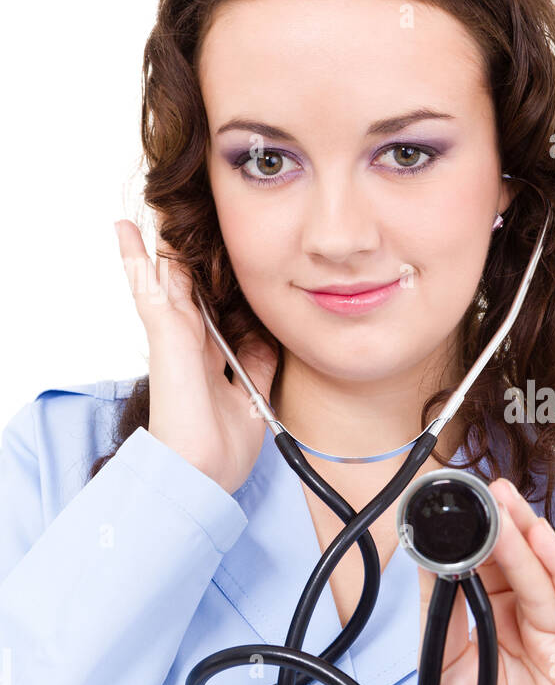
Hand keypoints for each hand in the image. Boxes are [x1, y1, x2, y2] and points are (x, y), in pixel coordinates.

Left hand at [114, 217, 277, 495]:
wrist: (202, 467)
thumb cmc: (179, 414)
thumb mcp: (172, 348)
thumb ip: (170, 302)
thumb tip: (160, 255)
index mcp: (174, 330)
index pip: (165, 277)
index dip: (157, 247)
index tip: (142, 216)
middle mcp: (199, 342)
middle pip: (208, 292)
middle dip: (212, 262)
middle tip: (216, 227)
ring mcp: (225, 364)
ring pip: (240, 317)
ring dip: (248, 295)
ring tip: (257, 264)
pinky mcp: (251, 386)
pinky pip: (266, 351)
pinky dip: (274, 336)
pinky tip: (282, 317)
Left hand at [415, 478, 554, 684]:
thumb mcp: (443, 664)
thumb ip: (443, 612)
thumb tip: (430, 556)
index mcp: (502, 627)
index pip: (494, 568)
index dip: (478, 532)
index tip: (454, 498)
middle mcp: (537, 630)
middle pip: (522, 566)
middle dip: (503, 525)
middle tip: (481, 488)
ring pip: (548, 579)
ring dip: (527, 539)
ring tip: (503, 505)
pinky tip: (542, 542)